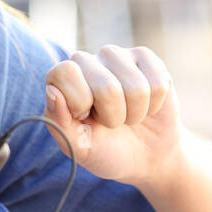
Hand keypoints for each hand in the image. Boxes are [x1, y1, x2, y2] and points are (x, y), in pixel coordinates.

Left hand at [43, 44, 183, 186]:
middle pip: (105, 86)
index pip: (65, 72)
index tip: (83, 117)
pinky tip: (145, 106)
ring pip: (136, 86)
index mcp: (62, 78)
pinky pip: (158, 83)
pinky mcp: (146, 58)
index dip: (80, 102)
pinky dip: (154, 105)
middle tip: (110, 122)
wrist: (143, 156)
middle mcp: (86, 61)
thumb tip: (53, 92)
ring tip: (127, 116)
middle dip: (112, 116)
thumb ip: (58, 121)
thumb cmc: (104, 149)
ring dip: (135, 113)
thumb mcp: (76, 145)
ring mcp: (116, 56)